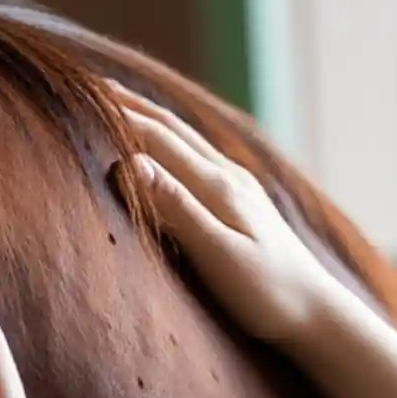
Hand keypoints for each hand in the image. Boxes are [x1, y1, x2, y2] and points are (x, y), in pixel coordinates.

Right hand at [113, 83, 348, 347]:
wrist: (317, 314)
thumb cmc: (267, 293)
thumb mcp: (219, 255)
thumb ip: (177, 208)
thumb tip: (129, 162)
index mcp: (219, 186)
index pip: (158, 137)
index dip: (118, 114)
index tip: (79, 94)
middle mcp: (229, 176)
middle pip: (172, 128)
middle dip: (130, 103)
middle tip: (88, 83)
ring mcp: (238, 186)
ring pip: (186, 138)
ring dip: (150, 116)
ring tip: (117, 101)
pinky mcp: (242, 201)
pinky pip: (198, 155)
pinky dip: (170, 139)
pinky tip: (163, 144)